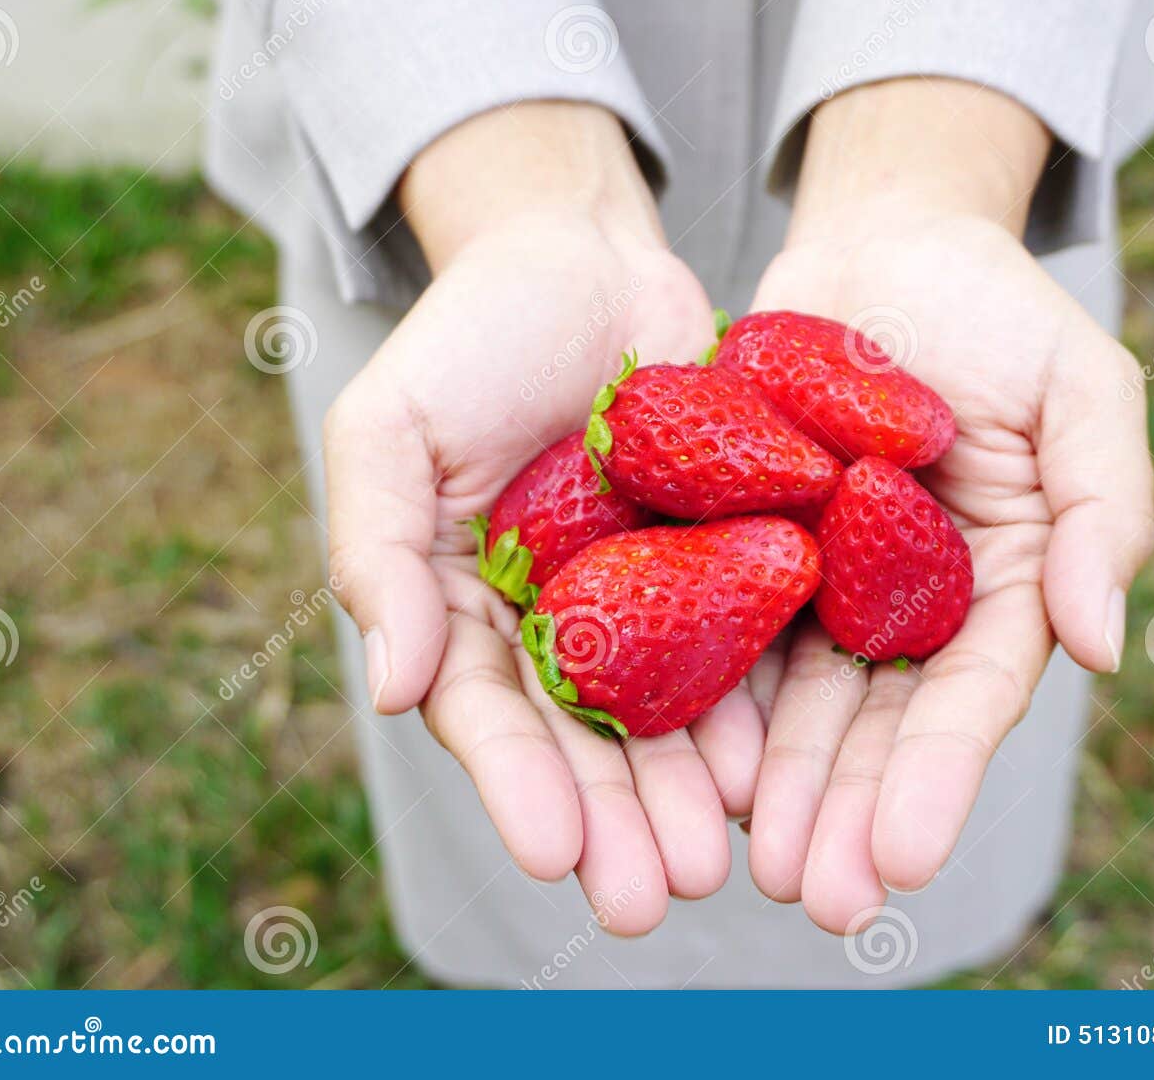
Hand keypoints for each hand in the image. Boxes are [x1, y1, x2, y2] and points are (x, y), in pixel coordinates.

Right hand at [323, 104, 764, 933]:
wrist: (588, 255)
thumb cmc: (472, 333)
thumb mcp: (392, 426)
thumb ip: (378, 552)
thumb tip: (388, 690)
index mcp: (467, 607)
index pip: (489, 713)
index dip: (517, 784)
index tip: (551, 852)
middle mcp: (559, 621)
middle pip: (586, 740)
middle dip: (614, 821)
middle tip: (648, 898)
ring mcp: (646, 596)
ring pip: (670, 712)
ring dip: (688, 792)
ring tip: (718, 861)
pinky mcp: (723, 557)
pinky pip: (743, 640)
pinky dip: (755, 703)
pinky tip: (776, 765)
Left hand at [745, 80, 1153, 931]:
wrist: (882, 239)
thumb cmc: (997, 308)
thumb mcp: (1081, 388)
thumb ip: (1106, 507)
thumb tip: (1104, 644)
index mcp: (999, 586)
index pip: (971, 699)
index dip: (939, 779)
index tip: (900, 859)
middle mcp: (906, 606)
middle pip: (875, 726)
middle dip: (846, 814)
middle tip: (811, 898)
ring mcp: (819, 584)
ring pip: (792, 703)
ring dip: (772, 787)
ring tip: (742, 864)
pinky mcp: (742, 546)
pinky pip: (716, 627)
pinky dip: (701, 693)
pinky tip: (674, 760)